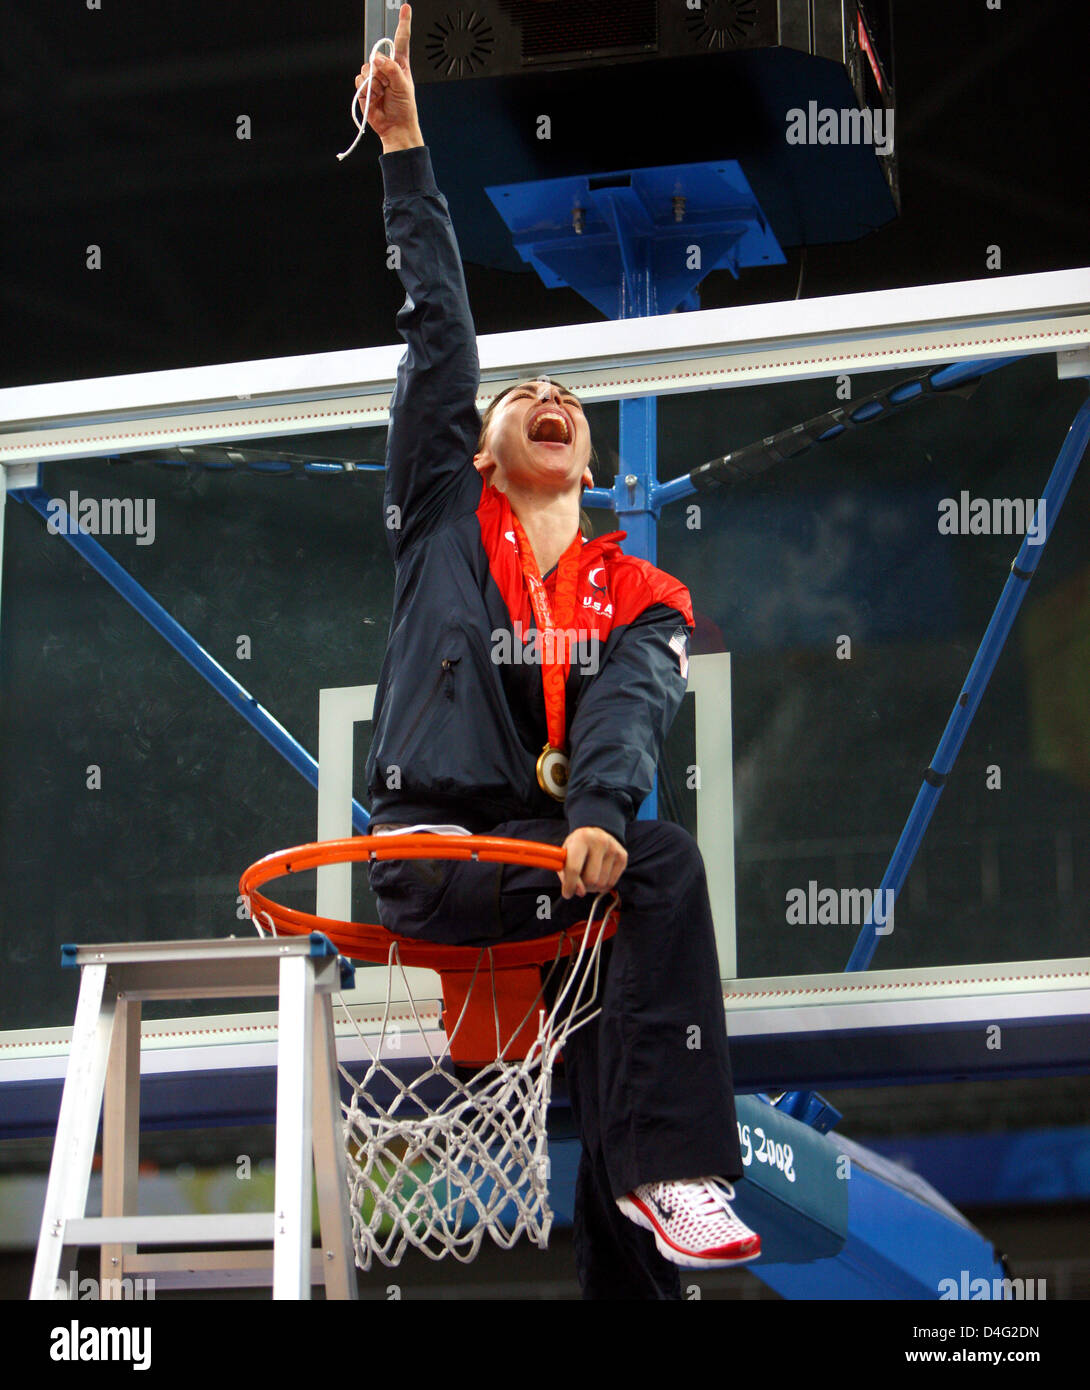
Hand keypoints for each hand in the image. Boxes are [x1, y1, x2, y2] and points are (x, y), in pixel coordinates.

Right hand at [356, 4, 422, 151]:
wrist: (395, 127)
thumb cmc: (404, 109)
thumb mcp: (404, 86)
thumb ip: (392, 69)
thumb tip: (377, 59)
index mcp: (400, 64)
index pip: (401, 40)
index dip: (403, 24)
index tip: (406, 8)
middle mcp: (386, 68)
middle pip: (376, 55)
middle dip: (381, 70)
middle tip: (389, 85)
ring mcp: (375, 78)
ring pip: (367, 68)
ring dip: (375, 83)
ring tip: (383, 94)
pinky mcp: (365, 88)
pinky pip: (360, 80)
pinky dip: (366, 90)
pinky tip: (375, 97)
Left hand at [559, 826, 627, 899]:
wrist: (595, 835)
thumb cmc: (576, 849)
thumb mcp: (565, 857)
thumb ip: (567, 876)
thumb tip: (581, 892)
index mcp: (581, 838)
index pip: (574, 868)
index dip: (569, 885)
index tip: (567, 894)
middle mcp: (600, 841)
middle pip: (590, 879)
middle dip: (583, 886)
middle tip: (579, 881)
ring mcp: (614, 848)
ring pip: (601, 884)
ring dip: (592, 887)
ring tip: (589, 876)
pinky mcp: (623, 856)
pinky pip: (611, 883)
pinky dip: (602, 886)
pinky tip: (599, 875)